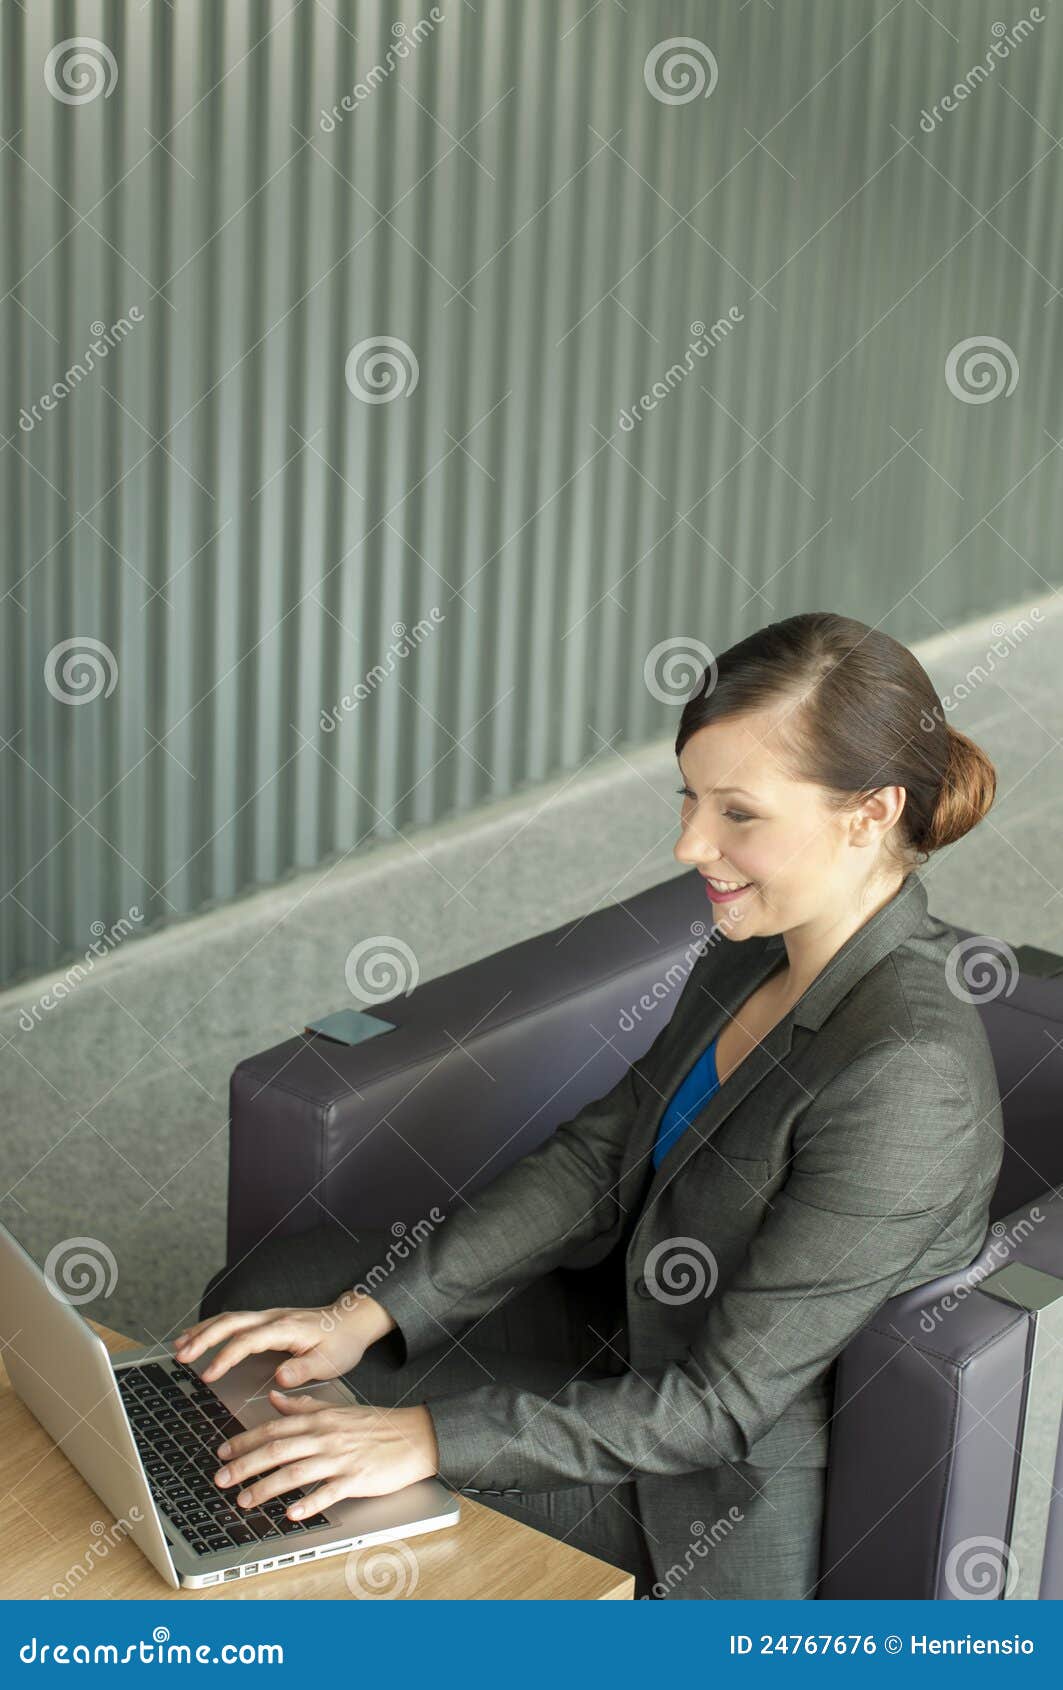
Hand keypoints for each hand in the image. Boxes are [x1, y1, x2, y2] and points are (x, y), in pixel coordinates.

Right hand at [172, 1293, 394, 1388]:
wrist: (351, 1320)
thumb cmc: (341, 1343)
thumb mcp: (330, 1361)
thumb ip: (304, 1370)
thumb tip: (279, 1377)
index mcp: (286, 1328)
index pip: (248, 1341)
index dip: (226, 1357)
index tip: (208, 1375)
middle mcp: (273, 1318)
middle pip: (230, 1323)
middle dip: (203, 1339)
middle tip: (181, 1357)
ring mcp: (268, 1316)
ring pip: (228, 1319)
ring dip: (202, 1331)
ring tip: (178, 1347)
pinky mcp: (265, 1320)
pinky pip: (233, 1321)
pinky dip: (211, 1327)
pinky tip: (196, 1337)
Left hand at [211, 1389, 439, 1518]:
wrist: (414, 1436)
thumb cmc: (376, 1425)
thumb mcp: (337, 1409)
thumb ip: (303, 1407)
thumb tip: (274, 1399)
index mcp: (319, 1419)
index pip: (273, 1428)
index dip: (244, 1440)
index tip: (222, 1451)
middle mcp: (325, 1437)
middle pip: (277, 1449)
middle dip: (244, 1465)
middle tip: (221, 1479)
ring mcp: (340, 1458)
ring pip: (295, 1472)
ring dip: (266, 1487)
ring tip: (244, 1500)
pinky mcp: (357, 1479)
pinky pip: (328, 1493)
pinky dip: (308, 1504)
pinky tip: (291, 1514)